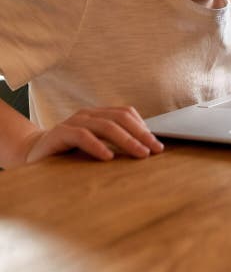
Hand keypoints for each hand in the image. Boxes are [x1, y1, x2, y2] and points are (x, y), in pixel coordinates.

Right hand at [22, 106, 164, 163]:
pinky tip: (108, 157)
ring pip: (106, 125)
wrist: (32, 154)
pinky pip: (82, 136)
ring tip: (140, 153)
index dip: (143, 127)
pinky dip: (97, 146)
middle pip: (121, 118)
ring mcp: (74, 122)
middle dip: (141, 134)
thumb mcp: (95, 146)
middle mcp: (88, 114)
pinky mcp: (60, 133)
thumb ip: (114, 144)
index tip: (157, 144)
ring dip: (126, 140)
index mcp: (99, 114)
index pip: (127, 114)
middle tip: (154, 150)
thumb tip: (144, 151)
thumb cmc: (68, 152)